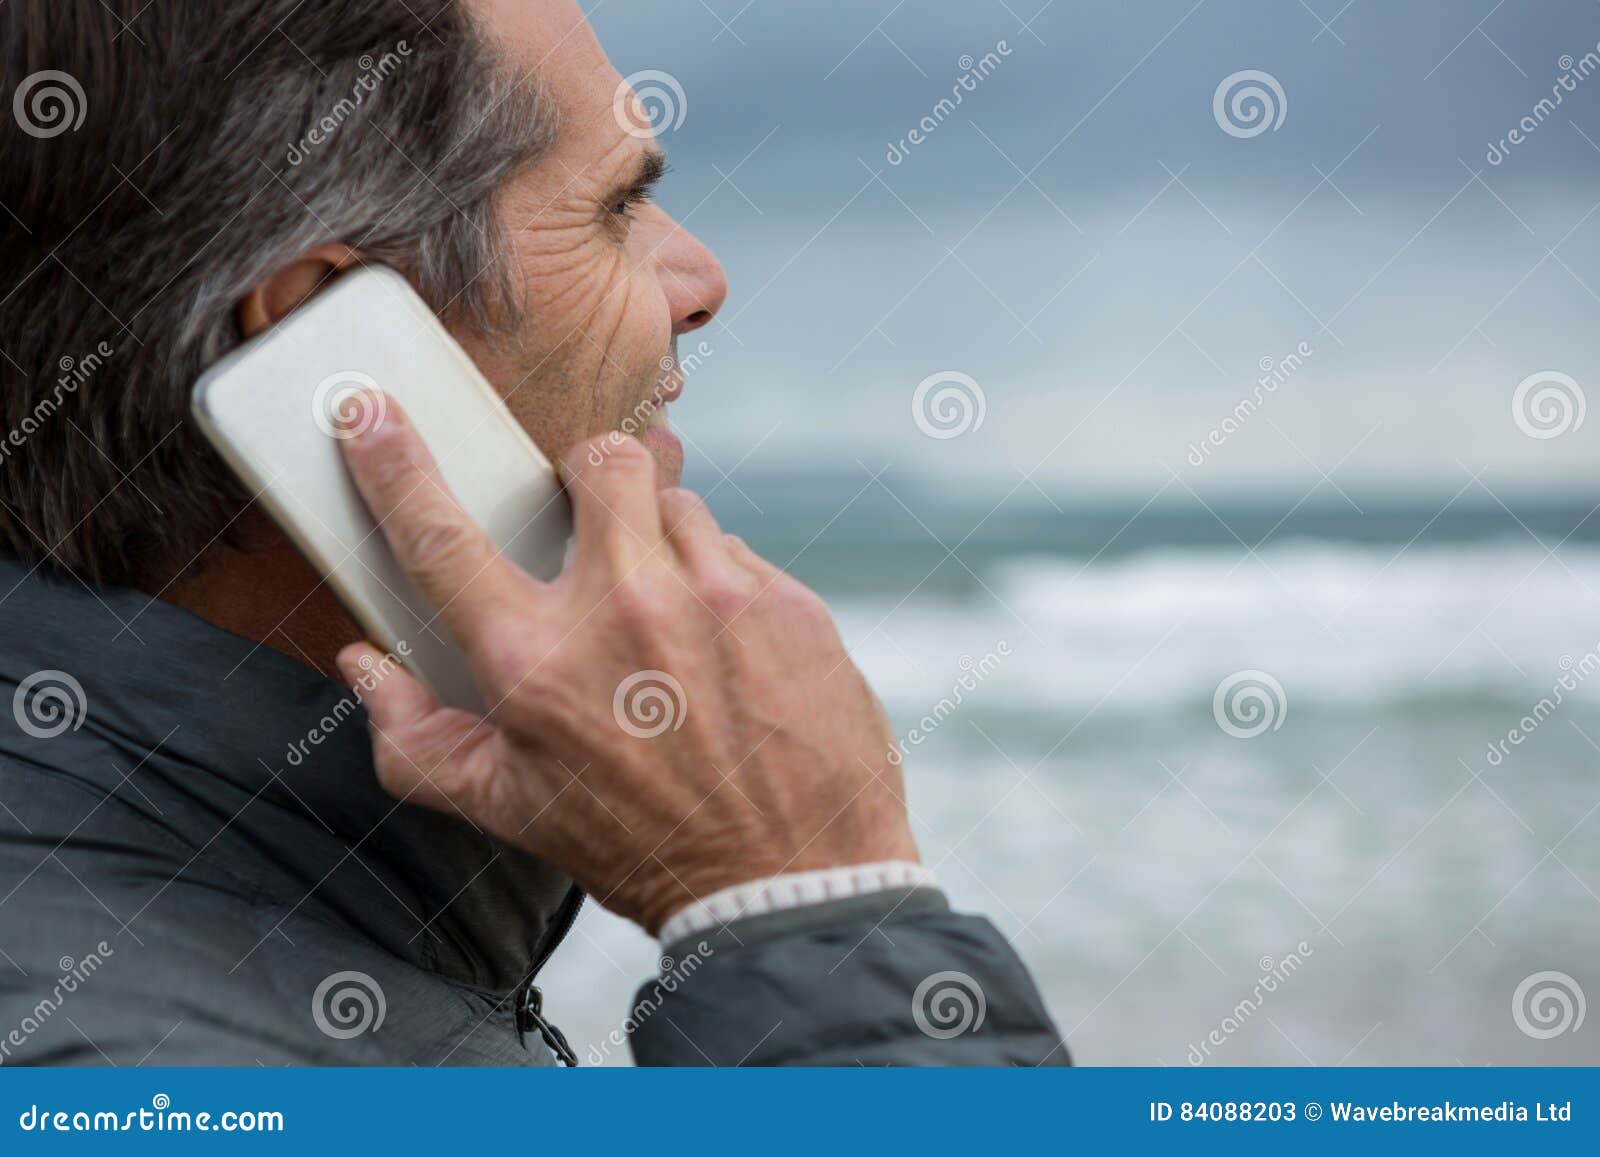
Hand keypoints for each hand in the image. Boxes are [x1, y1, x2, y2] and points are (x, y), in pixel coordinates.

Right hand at [333, 398, 918, 933]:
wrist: (789, 884)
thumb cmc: (645, 849)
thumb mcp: (511, 810)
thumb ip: (418, 739)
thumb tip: (363, 668)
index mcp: (536, 660)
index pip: (442, 537)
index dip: (394, 464)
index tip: (371, 412)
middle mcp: (625, 607)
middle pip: (599, 462)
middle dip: (591, 474)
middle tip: (594, 516)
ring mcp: (715, 594)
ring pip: (681, 505)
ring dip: (665, 542)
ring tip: (670, 614)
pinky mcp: (786, 602)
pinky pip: (741, 554)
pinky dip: (724, 585)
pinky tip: (728, 650)